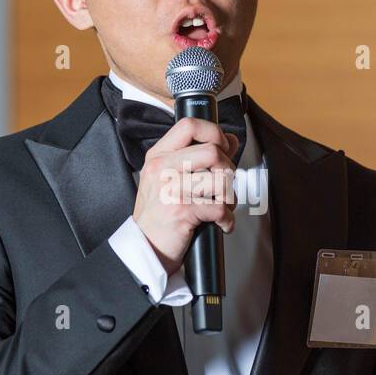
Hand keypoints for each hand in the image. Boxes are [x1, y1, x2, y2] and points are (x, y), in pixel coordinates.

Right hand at [132, 117, 239, 275]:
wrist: (145, 249)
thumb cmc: (160, 215)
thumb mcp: (170, 179)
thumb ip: (196, 156)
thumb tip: (229, 140)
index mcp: (158, 156)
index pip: (189, 125)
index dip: (213, 132)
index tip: (222, 147)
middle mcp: (161, 169)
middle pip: (212, 150)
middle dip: (228, 168)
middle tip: (223, 184)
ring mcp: (170, 189)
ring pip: (220, 179)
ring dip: (230, 196)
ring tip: (222, 206)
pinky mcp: (181, 211)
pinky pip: (220, 208)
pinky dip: (228, 219)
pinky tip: (222, 224)